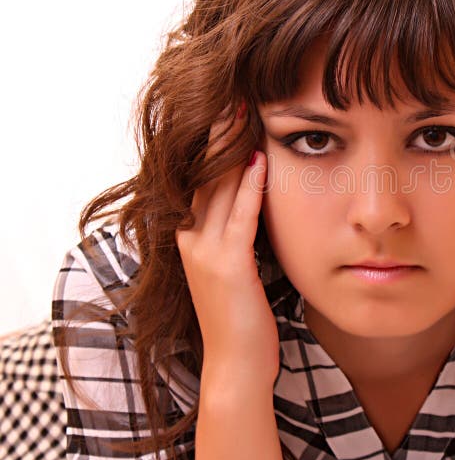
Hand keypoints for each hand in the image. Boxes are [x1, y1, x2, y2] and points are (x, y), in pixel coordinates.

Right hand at [174, 104, 279, 381]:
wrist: (236, 365)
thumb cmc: (242, 317)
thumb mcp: (236, 268)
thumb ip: (238, 233)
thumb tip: (255, 200)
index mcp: (192, 238)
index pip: (201, 179)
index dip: (212, 143)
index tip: (228, 108)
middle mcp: (191, 239)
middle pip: (203, 174)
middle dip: (218, 133)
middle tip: (233, 94)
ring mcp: (205, 253)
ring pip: (216, 188)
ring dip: (230, 148)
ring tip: (242, 110)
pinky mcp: (226, 267)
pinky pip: (238, 219)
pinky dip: (247, 188)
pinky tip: (258, 161)